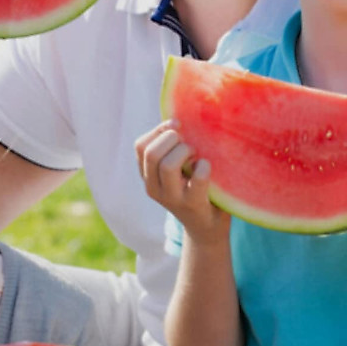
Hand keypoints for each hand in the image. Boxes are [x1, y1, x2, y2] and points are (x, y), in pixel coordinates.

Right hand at [135, 120, 229, 243]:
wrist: (206, 226)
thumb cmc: (193, 189)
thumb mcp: (175, 171)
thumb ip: (171, 150)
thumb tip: (179, 119)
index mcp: (147, 176)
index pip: (140, 146)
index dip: (159, 130)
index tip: (177, 126)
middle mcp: (154, 188)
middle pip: (152, 153)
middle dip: (173, 140)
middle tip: (188, 145)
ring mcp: (172, 198)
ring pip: (167, 165)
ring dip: (186, 152)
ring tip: (196, 156)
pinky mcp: (193, 204)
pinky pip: (197, 178)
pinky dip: (204, 166)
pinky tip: (206, 167)